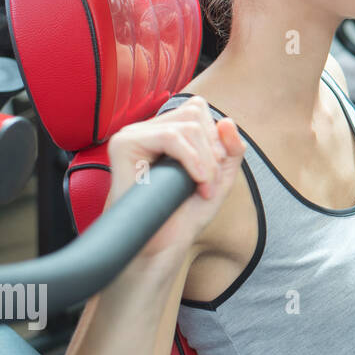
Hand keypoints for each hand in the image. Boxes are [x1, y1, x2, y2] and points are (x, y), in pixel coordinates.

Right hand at [103, 96, 245, 261]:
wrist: (163, 244)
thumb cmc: (187, 212)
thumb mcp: (221, 176)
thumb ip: (231, 148)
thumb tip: (227, 121)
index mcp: (165, 131)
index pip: (197, 109)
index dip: (215, 137)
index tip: (213, 171)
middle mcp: (147, 129)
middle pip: (195, 112)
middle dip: (212, 149)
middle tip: (208, 182)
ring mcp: (133, 135)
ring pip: (187, 125)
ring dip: (206, 160)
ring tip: (202, 187)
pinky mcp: (123, 145)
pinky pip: (170, 136)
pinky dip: (192, 159)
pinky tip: (196, 182)